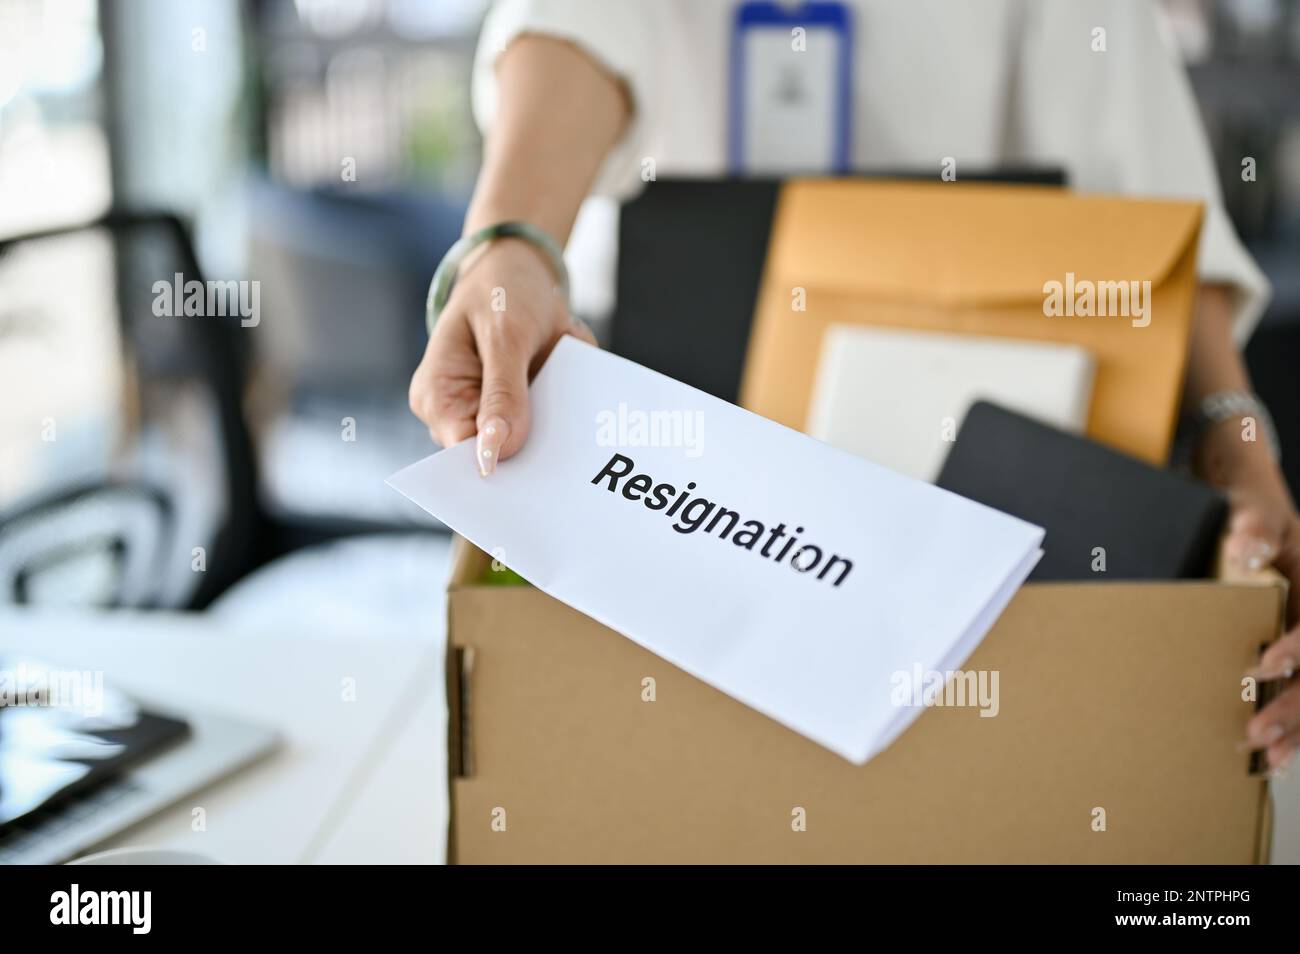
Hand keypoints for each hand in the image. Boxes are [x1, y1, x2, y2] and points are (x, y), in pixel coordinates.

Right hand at [408, 238, 594, 474]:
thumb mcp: (506, 335)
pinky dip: (558, 404)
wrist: (515, 270)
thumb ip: (502, 394)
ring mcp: (480, 412)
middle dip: (535, 434)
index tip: (543, 457)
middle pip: (496, 454)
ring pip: (524, 442)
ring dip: (552, 415)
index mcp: (435, 396)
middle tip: (563, 400)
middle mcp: (451, 413)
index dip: (502, 463)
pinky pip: (539, 424)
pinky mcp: (509, 408)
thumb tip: (493, 454)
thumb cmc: (502, 293)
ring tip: (559, 370)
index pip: (464, 454)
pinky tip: (561, 373)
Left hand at [1225, 488, 1299, 770]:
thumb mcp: (1256, 512)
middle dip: (1297, 705)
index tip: (1265, 664)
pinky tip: (1282, 754)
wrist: (1257, 521)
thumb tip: (1245, 551)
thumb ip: (1254, 528)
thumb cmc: (1255, 518)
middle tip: (1258, 732)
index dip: (1299, 648)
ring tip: (1271, 758)